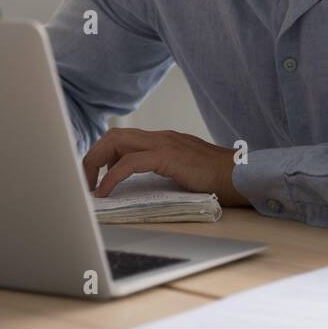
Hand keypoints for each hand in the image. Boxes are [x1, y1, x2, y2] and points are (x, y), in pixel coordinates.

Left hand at [82, 128, 251, 207]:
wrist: (242, 175)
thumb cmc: (218, 179)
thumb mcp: (185, 171)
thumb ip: (165, 171)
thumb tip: (142, 187)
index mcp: (164, 140)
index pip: (123, 138)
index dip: (103, 155)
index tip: (94, 177)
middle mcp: (161, 137)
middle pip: (114, 136)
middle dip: (92, 157)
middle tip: (85, 182)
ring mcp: (164, 143)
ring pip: (116, 142)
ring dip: (95, 164)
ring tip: (90, 188)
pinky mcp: (168, 156)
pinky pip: (129, 163)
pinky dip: (111, 177)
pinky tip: (105, 192)